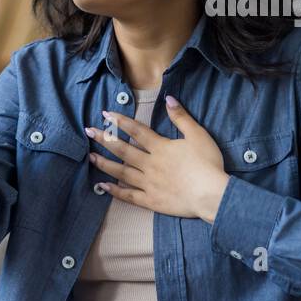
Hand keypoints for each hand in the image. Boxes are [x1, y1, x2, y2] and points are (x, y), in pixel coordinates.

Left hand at [84, 96, 229, 223]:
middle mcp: (150, 164)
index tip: (105, 114)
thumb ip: (182, 117)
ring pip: (121, 172)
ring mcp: (148, 183)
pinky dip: (115, 191)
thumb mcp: (198, 135)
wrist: (212, 194)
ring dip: (104, 163)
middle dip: (104, 139)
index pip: (136, 131)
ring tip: (90, 157)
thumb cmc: (208, 164)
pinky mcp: (150, 200)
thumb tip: (169, 99)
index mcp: (161, 148)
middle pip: (123, 150)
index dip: (120, 121)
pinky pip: (128, 195)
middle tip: (88, 131)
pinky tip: (103, 186)